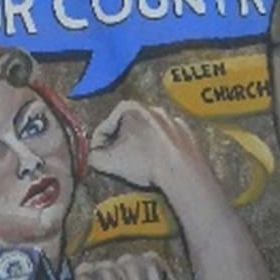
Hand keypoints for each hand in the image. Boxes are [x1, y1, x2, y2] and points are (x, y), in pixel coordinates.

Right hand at [89, 102, 204, 190]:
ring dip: (142, 143)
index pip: (105, 125)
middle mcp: (152, 108)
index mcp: (130, 109)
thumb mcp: (108, 162)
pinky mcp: (187, 133)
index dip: (98, 142)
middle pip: (128, 125)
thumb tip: (91, 156)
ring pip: (149, 131)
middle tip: (117, 159)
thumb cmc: (143, 162)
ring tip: (139, 162)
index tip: (98, 155)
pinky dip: (162, 148)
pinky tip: (159, 162)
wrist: (182, 171)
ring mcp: (172, 120)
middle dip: (120, 141)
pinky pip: (168, 139)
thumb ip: (93, 156)